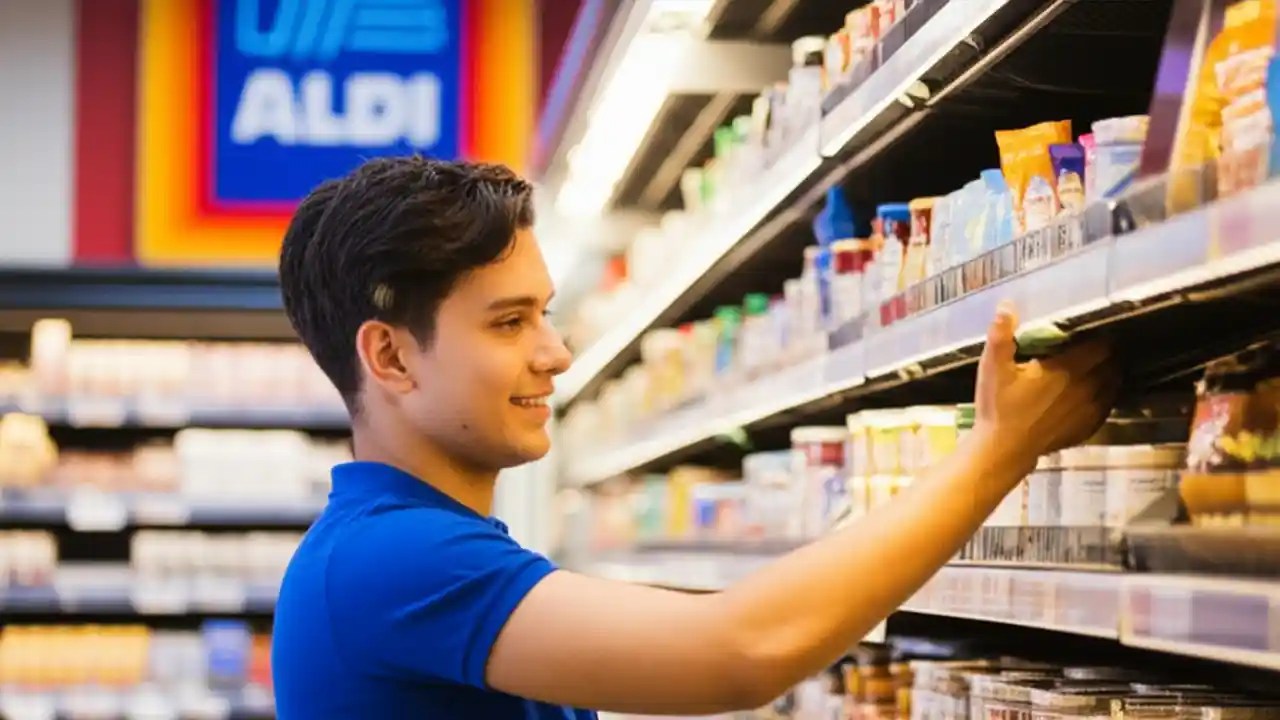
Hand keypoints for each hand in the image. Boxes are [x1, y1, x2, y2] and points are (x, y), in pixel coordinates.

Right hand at [973, 302, 1118, 471]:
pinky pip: (1106, 408)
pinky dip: (1105, 398)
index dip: (1099, 336)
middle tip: (1095, 346)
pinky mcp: (1086, 428)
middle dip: (1108, 354)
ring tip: (1099, 367)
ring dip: (1110, 375)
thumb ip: (1001, 335)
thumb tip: (1007, 305)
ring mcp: (1089, 411)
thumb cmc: (998, 406)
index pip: (1100, 346)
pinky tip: (1094, 395)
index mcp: (1068, 369)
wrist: (1003, 450)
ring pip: (1113, 386)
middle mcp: (1086, 388)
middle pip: (1112, 365)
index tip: (1091, 330)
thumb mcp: (993, 367)